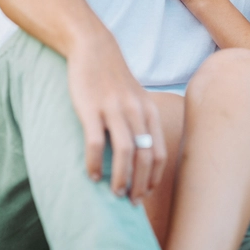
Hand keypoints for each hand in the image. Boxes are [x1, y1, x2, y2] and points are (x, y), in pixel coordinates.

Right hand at [65, 31, 166, 204]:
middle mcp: (136, 111)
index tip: (144, 194)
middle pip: (145, 157)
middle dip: (139, 184)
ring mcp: (114, 108)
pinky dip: (94, 163)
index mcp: (149, 111)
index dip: (153, 178)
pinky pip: (95, 142)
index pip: (158, 152)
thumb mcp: (136, 98)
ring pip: (124, 152)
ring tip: (114, 193)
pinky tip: (91, 175)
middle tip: (129, 202)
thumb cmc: (114, 79)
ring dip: (121, 178)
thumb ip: (141, 123)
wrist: (93, 48)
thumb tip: (140, 158)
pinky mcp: (91, 107)